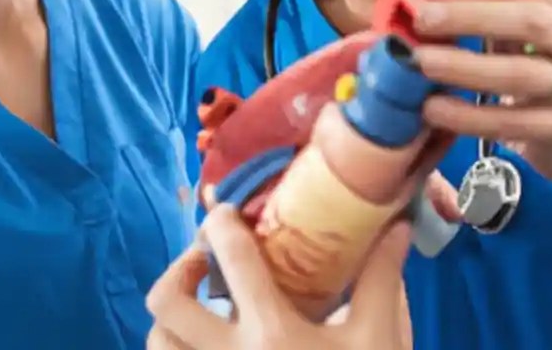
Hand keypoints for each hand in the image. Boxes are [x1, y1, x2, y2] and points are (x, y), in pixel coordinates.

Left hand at [145, 204, 413, 349]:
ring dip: (171, 320)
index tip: (226, 214)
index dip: (221, 223)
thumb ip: (379, 279)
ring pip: (159, 344)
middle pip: (166, 302)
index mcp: (274, 333)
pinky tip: (207, 346)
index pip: (233, 258)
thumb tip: (393, 225)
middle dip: (178, 270)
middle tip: (207, 263)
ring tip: (201, 311)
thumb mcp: (381, 339)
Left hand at [409, 0, 551, 190]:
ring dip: (463, 66)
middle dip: (469, 16)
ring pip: (521, 74)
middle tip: (421, 19)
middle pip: (529, 20)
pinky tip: (432, 108)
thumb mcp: (519, 24)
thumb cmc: (538, 57)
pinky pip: (512, 123)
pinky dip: (467, 116)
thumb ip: (478, 5)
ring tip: (418, 62)